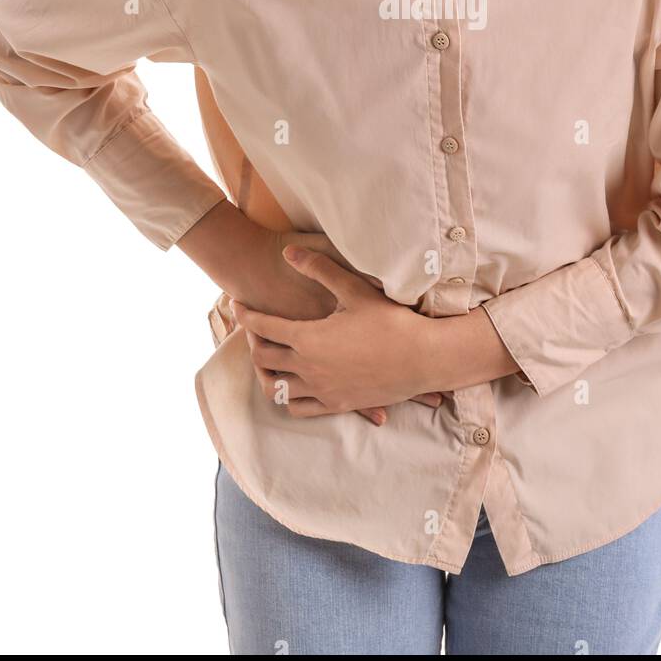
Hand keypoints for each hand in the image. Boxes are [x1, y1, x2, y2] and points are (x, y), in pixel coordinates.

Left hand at [179, 203, 445, 421]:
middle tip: (255, 329)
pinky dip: (289, 397)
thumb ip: (319, 269)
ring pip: (276, 388)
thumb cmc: (391, 322)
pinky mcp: (336, 404)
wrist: (423, 360)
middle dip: (253, 342)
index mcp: (308, 339)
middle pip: (263, 359)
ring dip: (267, 373)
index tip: (238, 304)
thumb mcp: (353, 290)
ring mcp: (321, 390)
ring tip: (269, 359)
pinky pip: (299, 407)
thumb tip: (287, 253)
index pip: (263, 326)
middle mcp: (308, 368)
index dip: (246, 314)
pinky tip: (294, 384)